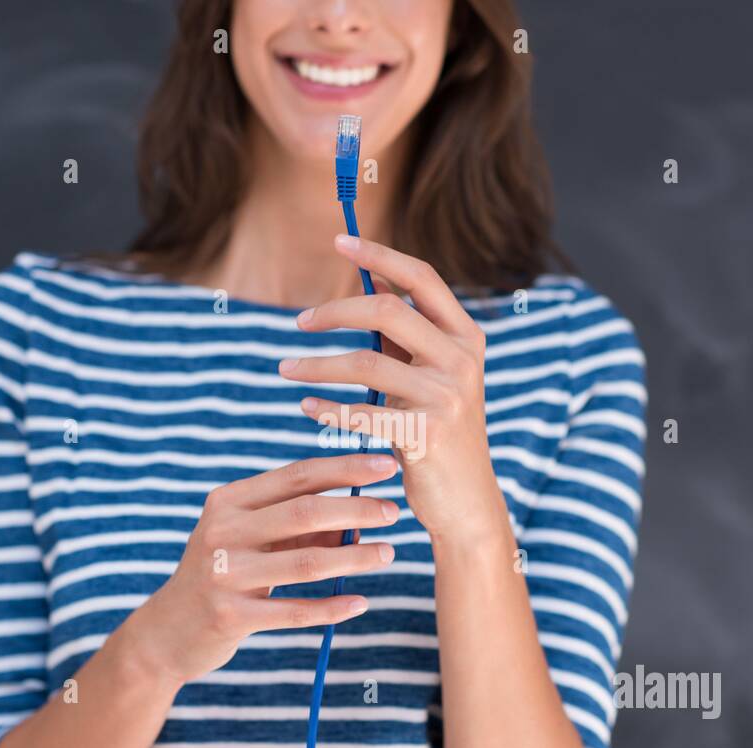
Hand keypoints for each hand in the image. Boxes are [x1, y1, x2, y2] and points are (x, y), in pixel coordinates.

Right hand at [130, 453, 398, 683]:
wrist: (166, 632)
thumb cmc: (223, 574)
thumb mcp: (253, 541)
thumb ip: (301, 527)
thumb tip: (361, 518)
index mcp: (229, 502)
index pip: (297, 476)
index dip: (346, 468)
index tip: (387, 465)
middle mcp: (222, 531)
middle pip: (305, 513)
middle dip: (357, 509)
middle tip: (394, 512)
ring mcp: (224, 574)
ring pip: (306, 562)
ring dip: (354, 557)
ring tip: (388, 554)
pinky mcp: (229, 617)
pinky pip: (293, 612)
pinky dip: (331, 607)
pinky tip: (360, 603)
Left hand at [280, 234, 507, 538]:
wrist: (467, 501)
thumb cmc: (439, 433)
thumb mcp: (431, 376)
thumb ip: (406, 333)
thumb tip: (374, 278)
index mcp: (467, 336)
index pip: (421, 278)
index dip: (379, 255)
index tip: (340, 241)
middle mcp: (463, 359)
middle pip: (387, 309)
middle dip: (335, 310)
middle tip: (299, 322)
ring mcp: (448, 396)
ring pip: (365, 361)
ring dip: (316, 364)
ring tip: (285, 369)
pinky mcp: (427, 434)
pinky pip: (362, 412)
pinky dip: (327, 409)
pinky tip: (306, 409)